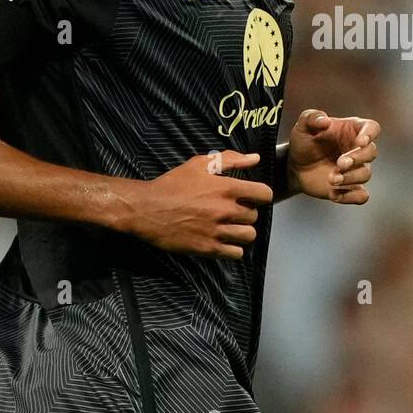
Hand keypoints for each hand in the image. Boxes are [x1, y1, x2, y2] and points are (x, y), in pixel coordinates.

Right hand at [112, 151, 273, 259]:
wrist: (147, 209)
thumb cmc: (172, 184)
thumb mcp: (199, 165)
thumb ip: (230, 159)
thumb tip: (255, 158)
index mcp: (227, 189)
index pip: (265, 195)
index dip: (260, 195)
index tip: (251, 196)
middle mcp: (226, 211)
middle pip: (255, 216)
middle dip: (246, 212)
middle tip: (232, 211)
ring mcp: (218, 232)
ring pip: (248, 236)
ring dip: (242, 231)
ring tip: (229, 226)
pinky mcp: (208, 249)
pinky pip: (236, 253)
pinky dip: (233, 248)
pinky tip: (223, 240)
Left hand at [287, 109, 379, 203]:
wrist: (295, 166)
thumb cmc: (303, 142)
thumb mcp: (302, 126)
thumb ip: (311, 117)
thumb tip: (325, 121)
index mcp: (351, 130)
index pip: (372, 128)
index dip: (370, 134)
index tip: (360, 142)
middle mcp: (357, 149)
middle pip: (371, 152)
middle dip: (357, 159)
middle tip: (340, 163)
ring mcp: (356, 169)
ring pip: (366, 174)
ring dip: (350, 178)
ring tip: (331, 179)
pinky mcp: (350, 187)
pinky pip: (361, 196)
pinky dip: (350, 197)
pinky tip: (334, 194)